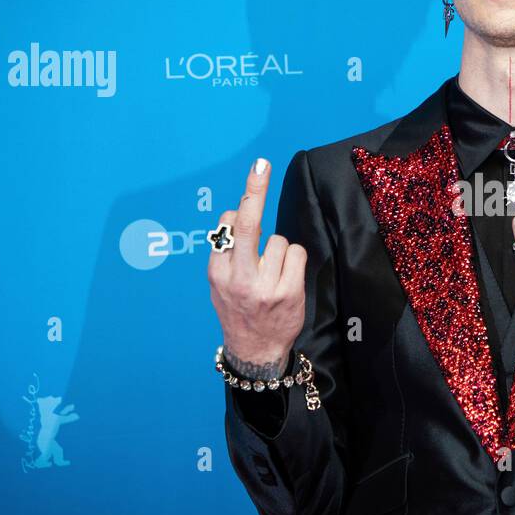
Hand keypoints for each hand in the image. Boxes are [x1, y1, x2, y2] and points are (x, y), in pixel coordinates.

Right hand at [207, 157, 307, 377]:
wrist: (255, 350)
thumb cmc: (239, 310)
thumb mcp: (220, 285)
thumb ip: (226, 253)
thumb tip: (237, 215)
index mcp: (218, 273)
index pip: (228, 227)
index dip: (239, 214)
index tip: (245, 202)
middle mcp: (239, 278)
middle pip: (247, 225)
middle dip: (254, 191)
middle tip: (260, 165)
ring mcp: (265, 286)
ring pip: (279, 240)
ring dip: (280, 250)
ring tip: (273, 273)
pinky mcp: (288, 293)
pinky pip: (296, 253)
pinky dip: (295, 258)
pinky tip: (287, 276)